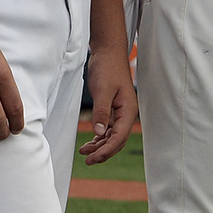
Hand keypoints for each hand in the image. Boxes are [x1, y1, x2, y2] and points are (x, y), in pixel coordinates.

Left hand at [80, 46, 137, 164]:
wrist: (107, 52)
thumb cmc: (107, 68)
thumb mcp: (102, 90)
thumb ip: (101, 113)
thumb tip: (100, 134)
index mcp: (128, 110)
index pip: (120, 137)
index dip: (107, 150)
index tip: (93, 158)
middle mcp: (126, 113)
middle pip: (117, 140)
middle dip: (104, 152)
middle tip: (88, 161)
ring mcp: (119, 112)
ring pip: (112, 136)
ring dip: (100, 146)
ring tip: (84, 153)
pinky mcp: (112, 108)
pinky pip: (107, 129)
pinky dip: (99, 137)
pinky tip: (89, 142)